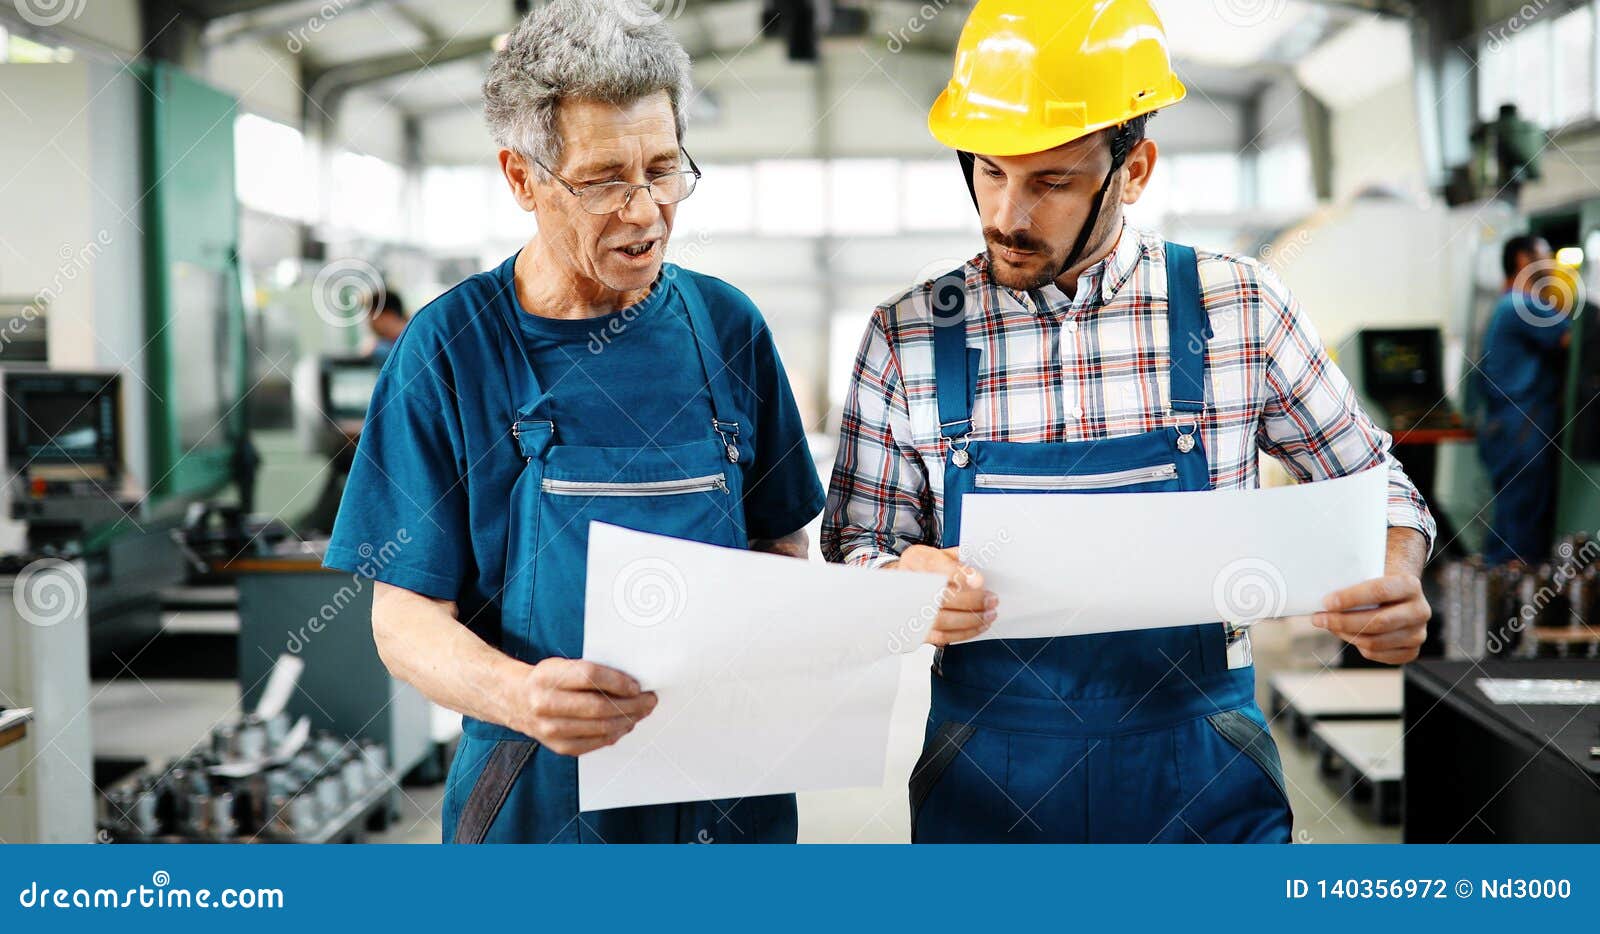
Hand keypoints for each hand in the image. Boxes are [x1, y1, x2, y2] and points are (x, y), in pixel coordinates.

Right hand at [510, 657, 656, 755]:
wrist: (517, 700)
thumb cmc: (547, 680)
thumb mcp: (562, 665)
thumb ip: (590, 672)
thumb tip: (630, 682)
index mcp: (548, 676)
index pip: (590, 676)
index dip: (618, 682)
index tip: (636, 685)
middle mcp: (546, 703)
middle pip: (599, 706)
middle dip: (631, 704)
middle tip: (648, 700)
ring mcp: (551, 728)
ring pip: (600, 728)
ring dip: (627, 721)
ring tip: (640, 713)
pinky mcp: (558, 746)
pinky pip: (594, 743)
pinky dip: (614, 735)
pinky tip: (624, 726)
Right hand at [886, 545, 996, 645]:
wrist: (907, 582)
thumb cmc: (929, 568)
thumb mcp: (943, 553)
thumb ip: (961, 558)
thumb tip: (984, 569)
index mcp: (916, 560)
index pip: (935, 566)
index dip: (959, 575)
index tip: (980, 581)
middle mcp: (910, 584)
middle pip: (940, 596)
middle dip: (971, 600)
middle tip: (991, 600)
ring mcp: (911, 609)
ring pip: (942, 620)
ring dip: (970, 619)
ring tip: (988, 615)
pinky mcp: (918, 630)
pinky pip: (942, 636)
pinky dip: (964, 633)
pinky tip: (978, 625)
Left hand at [1314, 573, 1430, 664]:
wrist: (1396, 594)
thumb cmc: (1375, 582)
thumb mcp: (1367, 573)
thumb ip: (1351, 580)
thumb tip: (1319, 595)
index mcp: (1410, 585)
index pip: (1380, 591)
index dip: (1351, 598)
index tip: (1327, 602)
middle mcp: (1420, 610)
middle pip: (1378, 621)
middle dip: (1343, 621)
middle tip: (1318, 618)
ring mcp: (1418, 633)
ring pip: (1375, 642)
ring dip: (1345, 635)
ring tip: (1329, 625)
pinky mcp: (1411, 651)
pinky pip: (1377, 654)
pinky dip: (1357, 645)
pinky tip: (1346, 634)